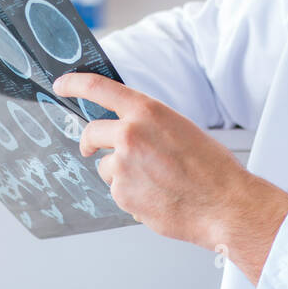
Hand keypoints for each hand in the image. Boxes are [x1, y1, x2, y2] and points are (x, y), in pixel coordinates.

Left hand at [53, 71, 287, 280]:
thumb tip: (123, 126)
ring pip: (105, 167)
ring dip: (120, 173)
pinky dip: (131, 195)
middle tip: (91, 148)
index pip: (98, 87)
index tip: (61, 85)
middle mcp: (130, 134)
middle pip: (91, 133)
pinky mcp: (122, 194)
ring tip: (154, 180)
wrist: (225, 204)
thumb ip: (147, 123)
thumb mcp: (179, 127)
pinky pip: (117, 191)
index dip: (74, 84)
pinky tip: (157, 196)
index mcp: (146, 111)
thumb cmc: (211, 167)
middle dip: (90, 142)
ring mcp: (123, 166)